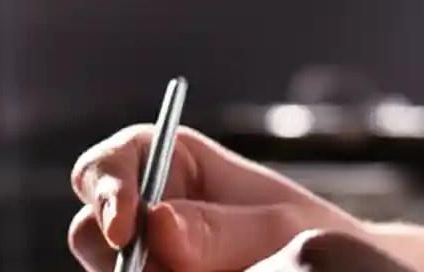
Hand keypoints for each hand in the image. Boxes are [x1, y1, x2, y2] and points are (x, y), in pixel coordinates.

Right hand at [67, 124, 412, 270]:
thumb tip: (157, 224)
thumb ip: (218, 230)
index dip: (107, 187)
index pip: (111, 162)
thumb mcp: (278, 229)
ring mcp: (144, 256)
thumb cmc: (312, 237)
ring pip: (106, 268)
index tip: (123, 229)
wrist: (331, 269)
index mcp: (169, 163)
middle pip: (91, 227)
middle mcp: (144, 208)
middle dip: (118, 253)